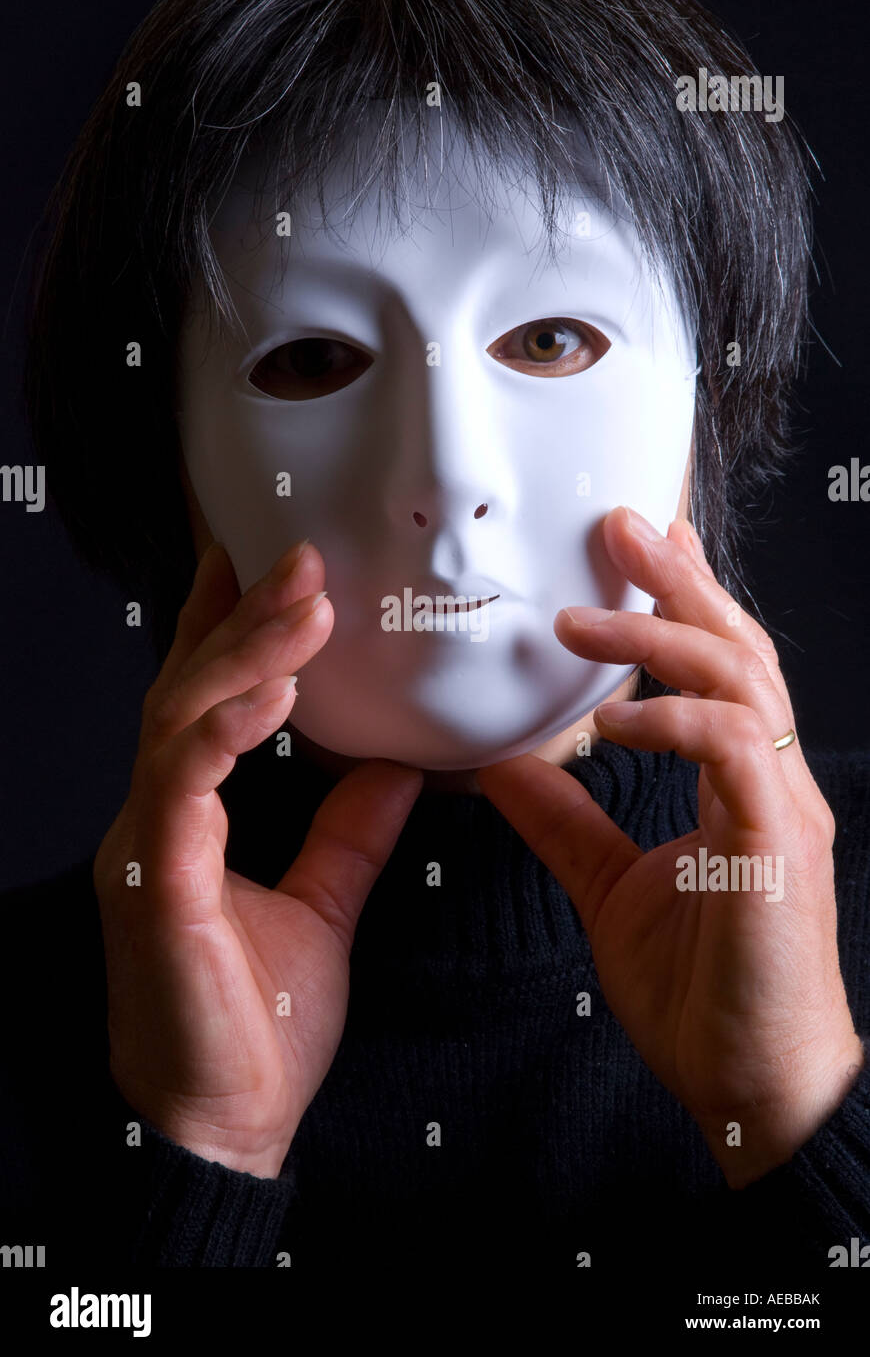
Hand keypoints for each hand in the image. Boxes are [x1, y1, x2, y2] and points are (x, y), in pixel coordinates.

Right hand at [94, 540, 422, 1177]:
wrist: (223, 1127)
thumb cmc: (255, 1026)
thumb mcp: (321, 906)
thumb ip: (349, 833)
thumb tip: (397, 767)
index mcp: (187, 820)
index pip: (205, 702)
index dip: (230, 628)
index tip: (270, 567)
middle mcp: (157, 819)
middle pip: (188, 689)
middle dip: (245, 619)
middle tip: (304, 561)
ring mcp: (148, 846)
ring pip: (179, 718)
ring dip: (244, 654)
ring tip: (304, 605)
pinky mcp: (156, 883)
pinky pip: (181, 784)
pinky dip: (225, 728)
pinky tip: (275, 692)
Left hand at [476, 505, 863, 1187]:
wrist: (753, 1091)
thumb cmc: (702, 992)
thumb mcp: (611, 885)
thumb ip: (566, 819)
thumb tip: (501, 764)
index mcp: (737, 785)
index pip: (717, 668)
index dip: (682, 600)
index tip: (638, 547)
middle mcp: (768, 782)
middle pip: (737, 647)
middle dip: (680, 578)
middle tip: (623, 522)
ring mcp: (780, 809)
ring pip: (742, 680)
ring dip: (666, 632)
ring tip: (591, 609)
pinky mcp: (775, 846)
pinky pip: (733, 751)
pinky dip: (673, 719)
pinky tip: (616, 711)